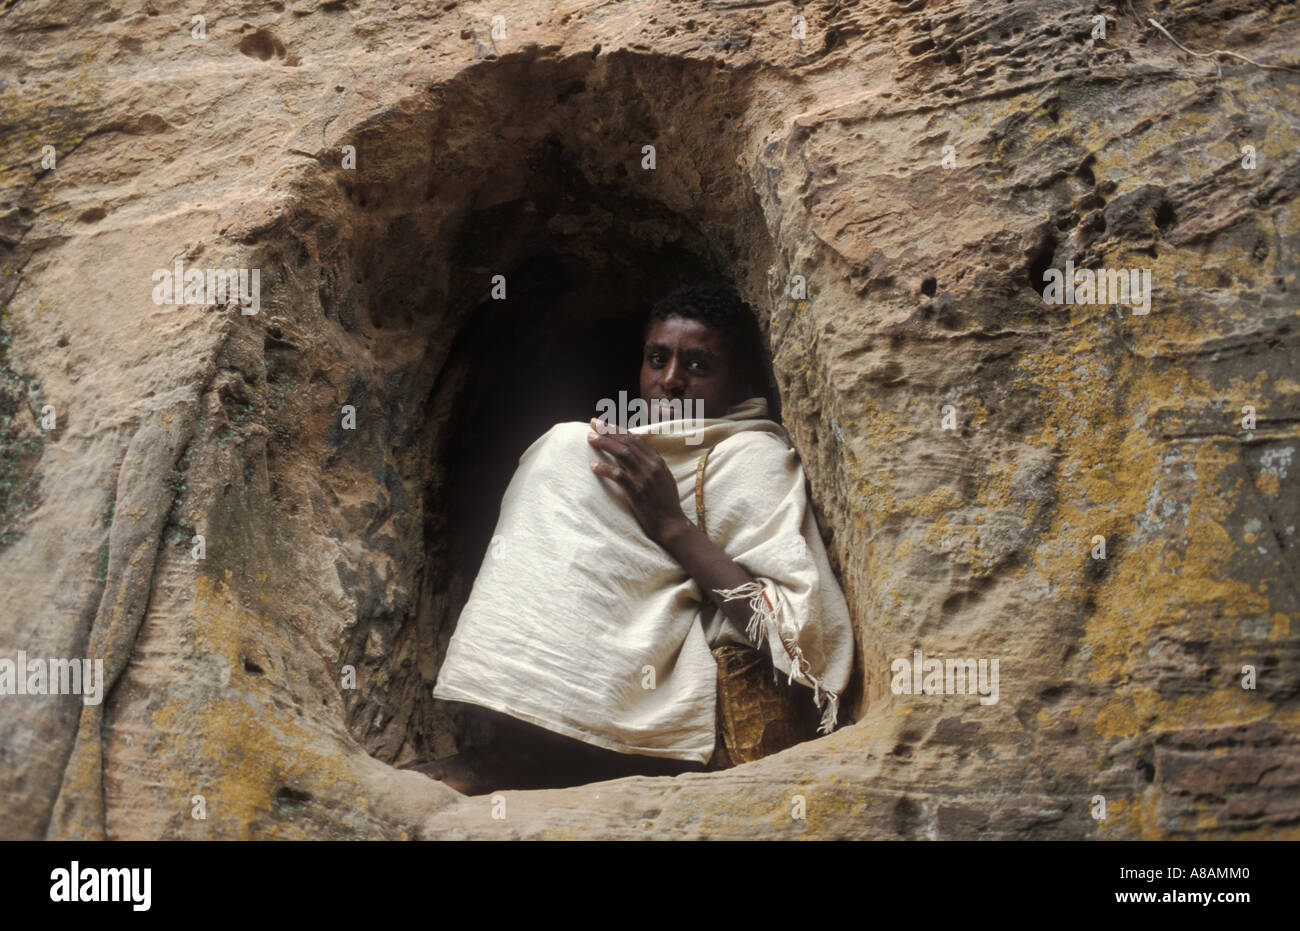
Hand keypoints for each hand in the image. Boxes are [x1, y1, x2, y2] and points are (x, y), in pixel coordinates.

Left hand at [587, 417, 689, 545]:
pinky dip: (605, 468)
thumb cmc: (666, 504)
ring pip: (623, 453)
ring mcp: (645, 478)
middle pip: (627, 441)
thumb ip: (650, 466)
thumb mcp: (663, 479)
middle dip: (608, 430)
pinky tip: (593, 466)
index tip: (604, 423)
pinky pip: (618, 475)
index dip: (618, 429)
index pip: (636, 438)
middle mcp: (652, 466)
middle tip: (593, 423)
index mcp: (657, 461)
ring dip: (605, 443)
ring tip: (590, 438)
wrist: (672, 525)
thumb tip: (636, 455)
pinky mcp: (638, 492)